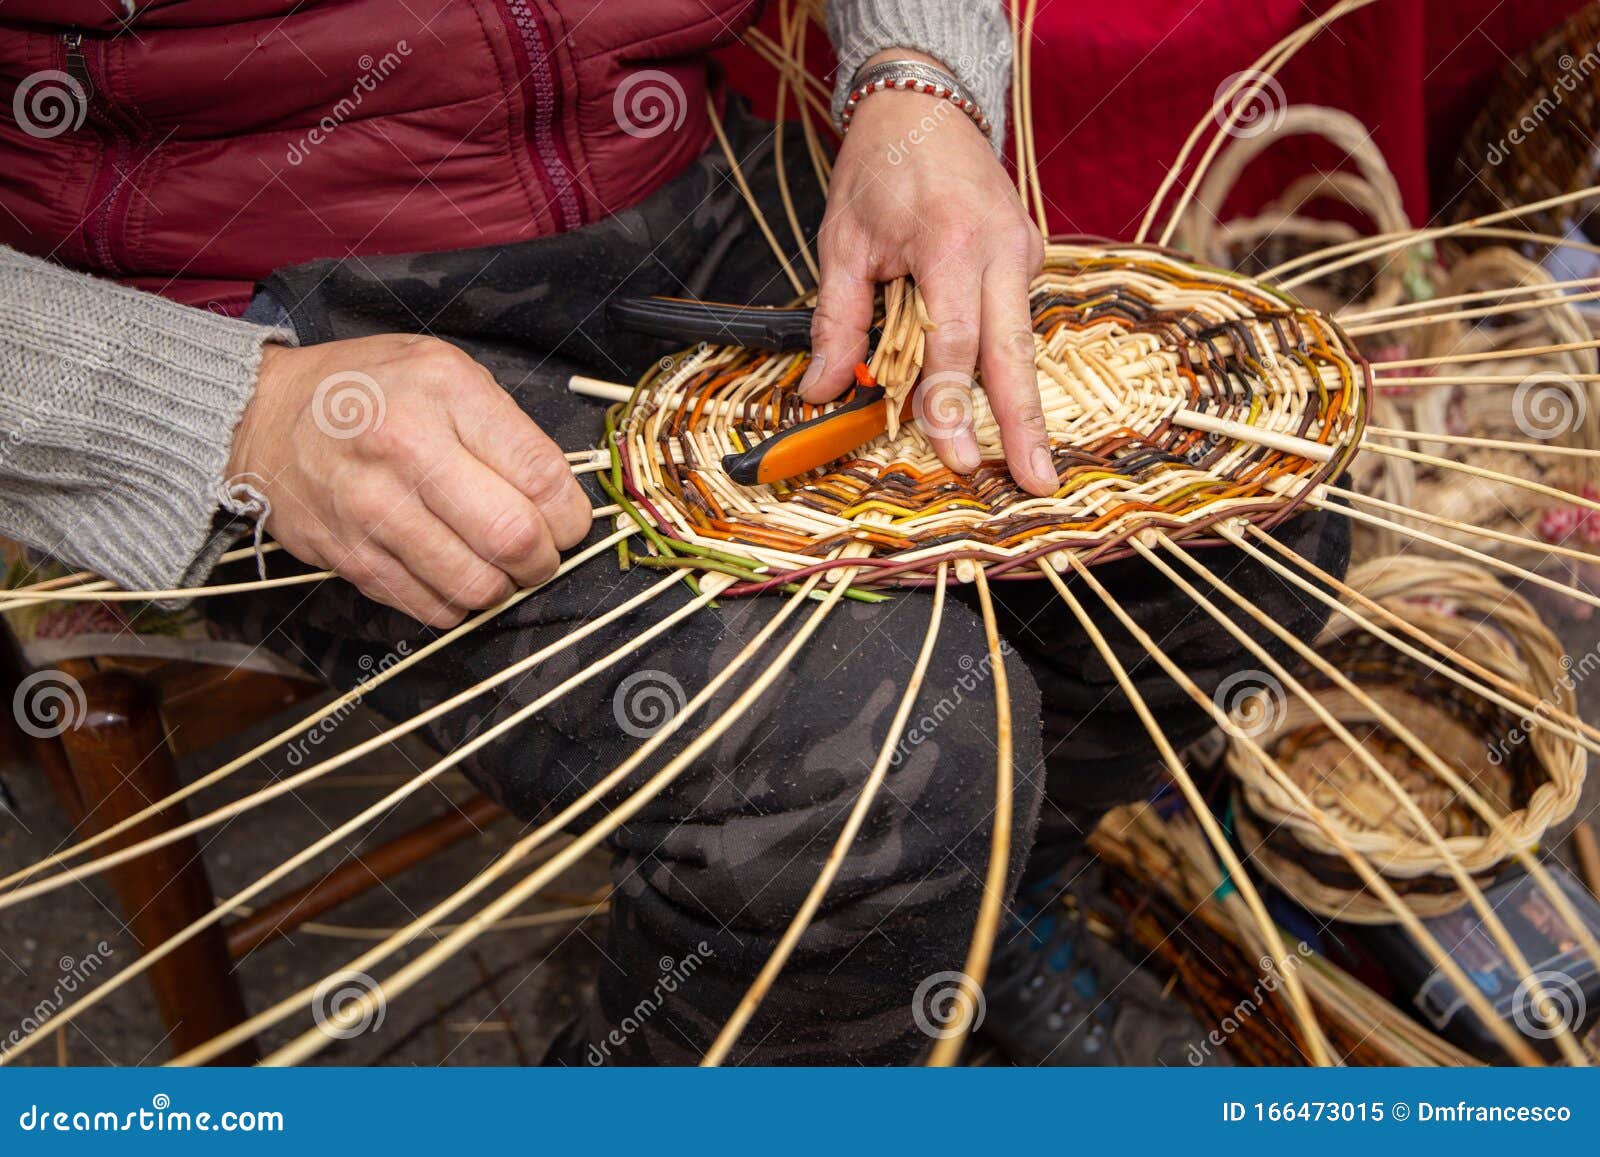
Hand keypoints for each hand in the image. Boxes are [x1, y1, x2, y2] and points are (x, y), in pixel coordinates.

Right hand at [228, 335, 591, 626]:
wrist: (262, 416)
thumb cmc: (369, 390)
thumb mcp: (444, 371)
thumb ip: (505, 427)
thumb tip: (560, 498)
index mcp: (444, 392)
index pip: (542, 474)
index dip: (571, 514)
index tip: (567, 522)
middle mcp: (406, 448)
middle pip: (514, 538)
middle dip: (545, 560)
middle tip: (540, 554)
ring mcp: (373, 508)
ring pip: (476, 586)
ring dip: (502, 588)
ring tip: (497, 567)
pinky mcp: (350, 557)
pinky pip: (431, 608)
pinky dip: (457, 603)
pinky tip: (452, 573)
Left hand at [801, 50, 1051, 494]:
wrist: (925, 104)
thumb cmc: (881, 167)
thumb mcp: (842, 242)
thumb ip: (836, 320)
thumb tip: (822, 389)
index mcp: (952, 243)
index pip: (955, 342)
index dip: (951, 402)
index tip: (951, 451)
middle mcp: (1000, 250)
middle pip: (1014, 354)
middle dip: (1024, 424)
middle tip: (1037, 482)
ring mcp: (1021, 252)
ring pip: (1021, 343)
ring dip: (1023, 405)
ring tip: (1031, 463)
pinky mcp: (1025, 256)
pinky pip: (1014, 320)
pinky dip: (1006, 365)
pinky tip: (1010, 410)